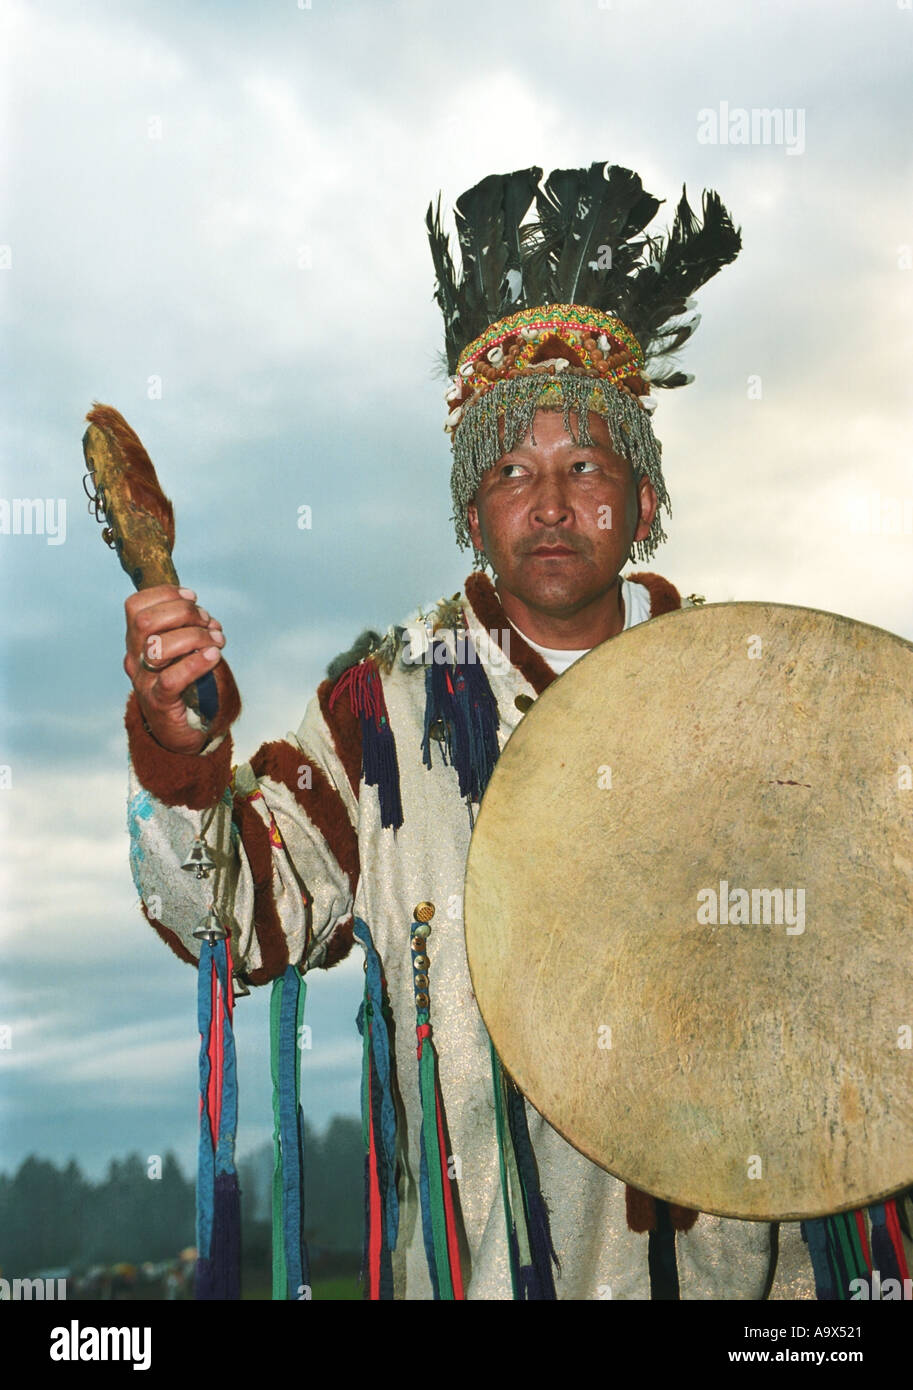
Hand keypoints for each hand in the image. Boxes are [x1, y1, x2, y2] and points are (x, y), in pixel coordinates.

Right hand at [124, 585, 231, 753]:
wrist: (180, 730)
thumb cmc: (184, 684)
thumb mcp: (182, 650)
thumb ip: (189, 630)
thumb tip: (208, 618)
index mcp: (137, 640)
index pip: (135, 606)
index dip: (165, 594)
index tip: (193, 597)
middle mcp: (135, 658)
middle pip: (145, 621)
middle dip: (183, 612)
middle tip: (208, 622)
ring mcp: (144, 681)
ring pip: (157, 646)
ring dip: (194, 636)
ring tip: (216, 640)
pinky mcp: (159, 702)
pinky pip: (172, 679)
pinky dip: (196, 663)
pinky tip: (213, 657)